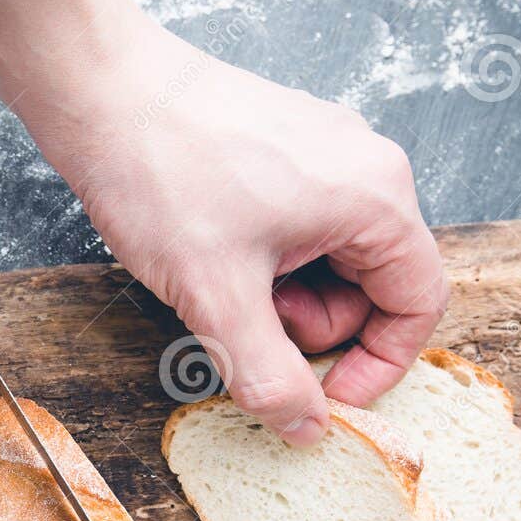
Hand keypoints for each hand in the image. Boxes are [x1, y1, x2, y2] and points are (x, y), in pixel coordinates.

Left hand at [0, 0, 446, 445]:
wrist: (102, 92)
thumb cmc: (162, 173)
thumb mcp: (218, 298)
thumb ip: (270, 376)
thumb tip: (307, 428)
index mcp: (374, 197)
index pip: (418, 303)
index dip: (378, 365)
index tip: (327, 397)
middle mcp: (366, 166)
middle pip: (374, 285)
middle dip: (315, 327)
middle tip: (249, 327)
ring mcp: (327, 153)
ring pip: (333, 260)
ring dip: (286, 296)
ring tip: (223, 285)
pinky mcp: (288, 149)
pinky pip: (303, 229)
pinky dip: (268, 262)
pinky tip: (217, 257)